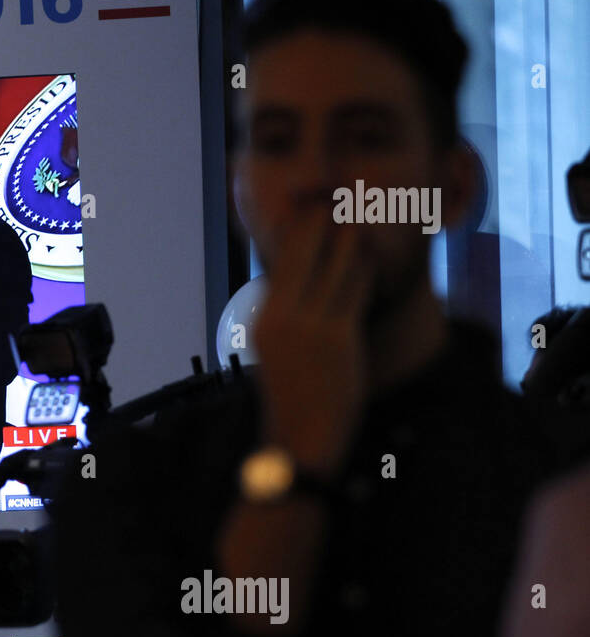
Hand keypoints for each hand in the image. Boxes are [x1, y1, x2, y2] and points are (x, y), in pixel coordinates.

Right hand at [254, 211, 373, 477]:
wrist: (301, 438)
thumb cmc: (294, 395)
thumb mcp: (278, 348)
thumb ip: (287, 314)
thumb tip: (297, 282)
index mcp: (265, 317)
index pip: (282, 258)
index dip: (300, 228)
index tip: (314, 206)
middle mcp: (282, 316)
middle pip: (305, 250)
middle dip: (324, 220)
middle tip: (339, 198)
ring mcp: (310, 325)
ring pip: (337, 265)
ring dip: (352, 241)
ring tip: (360, 223)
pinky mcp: (339, 337)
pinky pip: (356, 289)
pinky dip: (365, 270)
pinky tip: (372, 258)